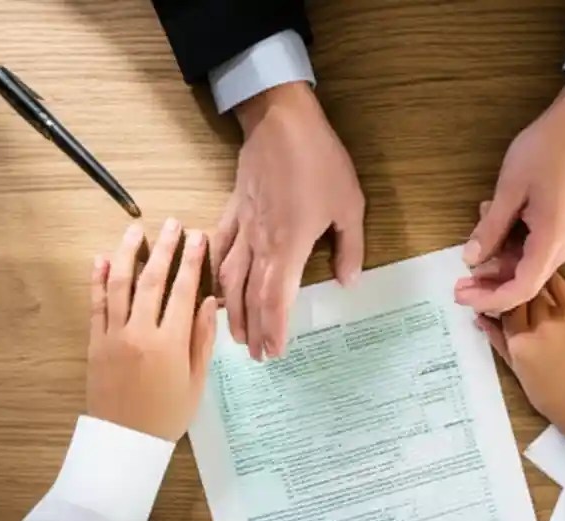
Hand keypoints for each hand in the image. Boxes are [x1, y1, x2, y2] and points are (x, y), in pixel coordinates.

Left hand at [88, 219, 218, 440]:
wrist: (125, 441)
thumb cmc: (167, 415)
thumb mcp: (196, 382)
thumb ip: (203, 340)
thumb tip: (210, 303)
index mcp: (170, 343)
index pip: (184, 291)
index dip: (192, 261)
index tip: (198, 238)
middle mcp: (140, 333)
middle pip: (152, 280)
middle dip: (165, 248)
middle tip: (173, 224)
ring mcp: (113, 336)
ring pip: (119, 285)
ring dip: (128, 254)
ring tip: (136, 230)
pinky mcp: (95, 343)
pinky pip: (96, 305)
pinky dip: (98, 280)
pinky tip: (102, 259)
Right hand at [212, 82, 365, 360]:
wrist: (281, 121)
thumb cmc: (320, 161)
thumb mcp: (350, 205)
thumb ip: (349, 248)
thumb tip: (347, 281)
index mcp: (289, 246)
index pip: (277, 299)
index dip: (274, 328)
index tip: (275, 352)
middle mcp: (260, 243)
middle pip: (250, 296)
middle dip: (253, 329)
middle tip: (256, 355)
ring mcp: (242, 227)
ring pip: (228, 278)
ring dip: (231, 309)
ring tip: (235, 332)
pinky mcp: (233, 209)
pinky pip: (218, 247)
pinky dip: (214, 272)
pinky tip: (215, 287)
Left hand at [456, 73, 564, 313]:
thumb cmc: (545, 151)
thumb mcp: (509, 190)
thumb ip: (490, 229)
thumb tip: (470, 259)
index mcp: (553, 241)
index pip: (521, 288)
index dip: (489, 298)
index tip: (460, 295)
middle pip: (526, 282)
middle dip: (491, 285)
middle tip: (459, 282)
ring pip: (529, 266)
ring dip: (500, 262)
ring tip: (473, 241)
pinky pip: (536, 250)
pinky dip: (512, 247)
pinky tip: (494, 225)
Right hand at [478, 274, 564, 441]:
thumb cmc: (557, 401)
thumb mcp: (520, 375)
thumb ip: (500, 344)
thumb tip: (481, 317)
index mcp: (521, 344)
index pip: (503, 308)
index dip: (499, 300)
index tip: (499, 297)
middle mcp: (542, 326)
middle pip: (523, 295)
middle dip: (517, 292)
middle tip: (516, 291)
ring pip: (543, 288)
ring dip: (534, 287)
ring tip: (533, 288)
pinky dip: (555, 284)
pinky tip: (551, 284)